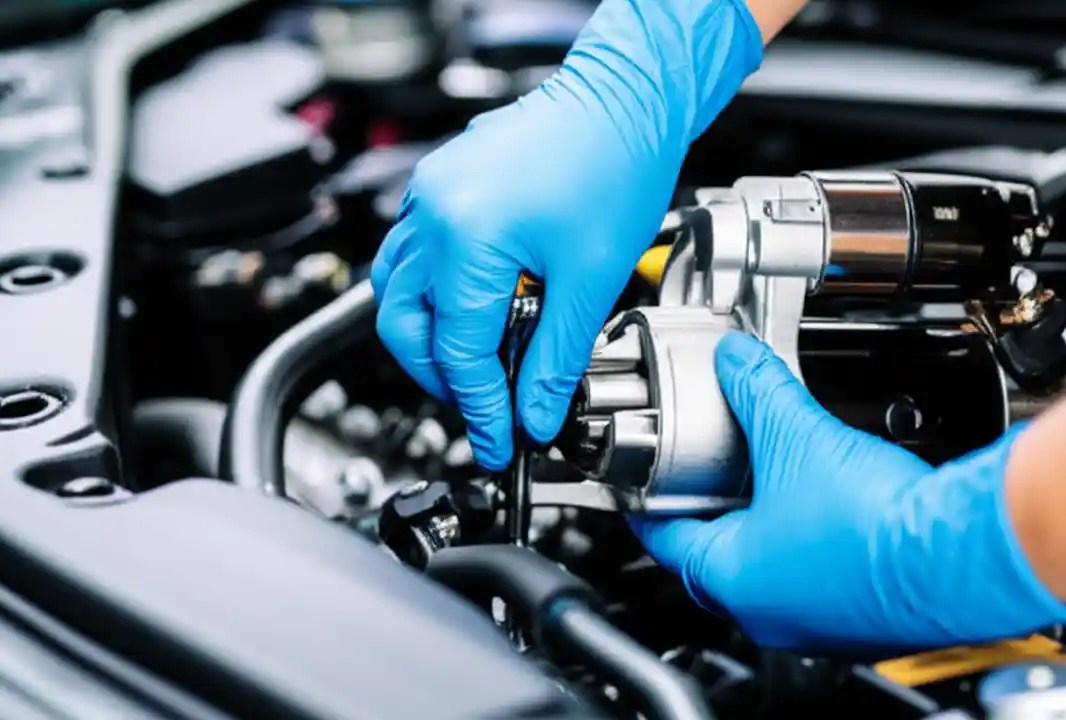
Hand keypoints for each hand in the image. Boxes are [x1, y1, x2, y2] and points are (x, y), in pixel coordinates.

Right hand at [371, 0, 762, 469]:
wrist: (626, 98)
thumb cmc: (616, 166)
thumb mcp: (592, 281)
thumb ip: (555, 359)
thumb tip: (534, 413)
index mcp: (467, 237)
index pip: (460, 351)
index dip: (482, 407)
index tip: (501, 441)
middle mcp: (434, 214)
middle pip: (405, 327)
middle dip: (442, 379)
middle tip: (485, 408)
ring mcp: (429, 196)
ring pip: (396, 292)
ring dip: (430, 339)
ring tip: (478, 368)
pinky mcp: (439, 185)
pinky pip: (411, 255)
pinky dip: (432, 296)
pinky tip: (470, 312)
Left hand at [633, 332, 1065, 651]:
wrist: (956, 551)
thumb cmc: (875, 519)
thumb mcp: (797, 436)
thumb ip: (758, 391)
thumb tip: (736, 361)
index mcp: (733, 579)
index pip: (665, 538)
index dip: (650, 500)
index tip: (644, 482)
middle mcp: (769, 612)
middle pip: (714, 556)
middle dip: (710, 512)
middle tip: (704, 475)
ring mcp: (816, 621)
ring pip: (768, 571)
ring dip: (764, 528)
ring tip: (767, 483)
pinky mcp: (860, 618)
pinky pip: (817, 579)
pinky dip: (809, 543)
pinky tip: (825, 509)